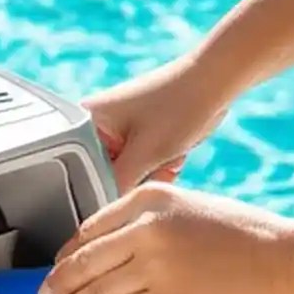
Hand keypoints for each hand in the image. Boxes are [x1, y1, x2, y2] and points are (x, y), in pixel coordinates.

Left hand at [37, 183, 293, 293]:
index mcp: (150, 199)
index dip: (66, 253)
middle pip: (83, 262)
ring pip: (96, 292)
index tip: (56, 265)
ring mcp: (154, 267)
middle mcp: (146, 229)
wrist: (283, 262)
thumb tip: (100, 250)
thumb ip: (141, 221)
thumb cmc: (241, 234)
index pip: (88, 228)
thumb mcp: (186, 207)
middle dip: (57, 284)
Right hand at [84, 55, 234, 193]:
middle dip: (133, 181)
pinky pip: (134, 165)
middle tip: (159, 168)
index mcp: (83, 123)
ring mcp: (113, 129)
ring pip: (121, 173)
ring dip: (147, 175)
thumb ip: (117, 186)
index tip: (132, 192)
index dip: (104, 190)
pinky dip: (153, 167)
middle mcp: (91, 125)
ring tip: (168, 159)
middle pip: (101, 175)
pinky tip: (171, 156)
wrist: (214, 81)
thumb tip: (104, 213)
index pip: (80, 173)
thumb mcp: (146, 154)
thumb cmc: (179, 105)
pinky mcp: (131, 134)